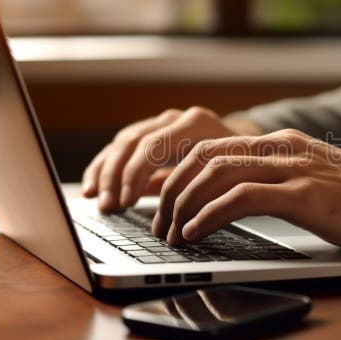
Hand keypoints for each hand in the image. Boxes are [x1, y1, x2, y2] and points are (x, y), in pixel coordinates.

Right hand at [81, 107, 262, 211]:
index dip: (136, 174)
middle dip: (116, 176)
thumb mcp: (228, 174)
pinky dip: (105, 168)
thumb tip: (177, 221)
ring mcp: (161, 123)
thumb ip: (203, 188)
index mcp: (196, 124)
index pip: (154, 146)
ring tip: (95, 200)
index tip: (127, 202)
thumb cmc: (242, 164)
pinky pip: (120, 148)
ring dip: (105, 172)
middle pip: (133, 142)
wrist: (248, 143)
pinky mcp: (150, 133)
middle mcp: (175, 119)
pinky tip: (92, 189)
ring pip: (122, 143)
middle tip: (108, 207)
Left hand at [152, 128, 340, 251]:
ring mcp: (292, 168)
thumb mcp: (311, 178)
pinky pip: (241, 198)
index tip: (164, 203)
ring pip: (216, 174)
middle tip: (160, 224)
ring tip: (172, 233)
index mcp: (280, 144)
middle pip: (203, 158)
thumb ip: (275, 180)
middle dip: (171, 191)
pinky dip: (210, 215)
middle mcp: (281, 148)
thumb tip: (234, 201)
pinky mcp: (303, 194)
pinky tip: (197, 233)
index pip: (210, 148)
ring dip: (184, 205)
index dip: (177, 174)